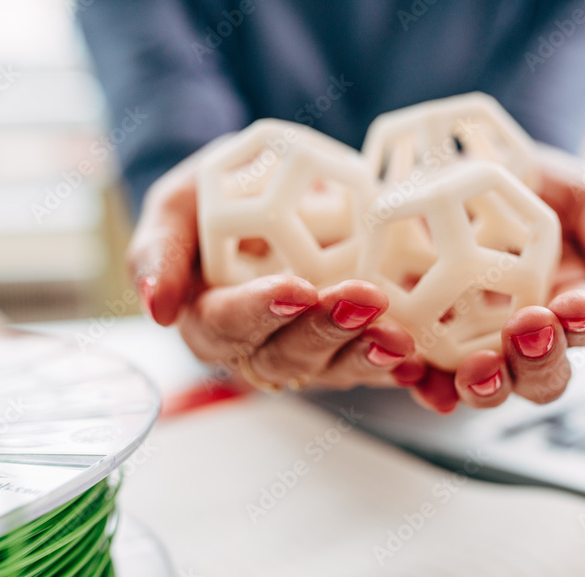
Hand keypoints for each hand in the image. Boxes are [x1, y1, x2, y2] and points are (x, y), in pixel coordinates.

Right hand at [127, 143, 425, 392]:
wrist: (267, 195)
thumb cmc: (214, 199)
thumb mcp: (176, 206)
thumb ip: (158, 251)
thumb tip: (158, 307)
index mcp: (208, 318)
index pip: (228, 324)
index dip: (262, 311)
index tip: (297, 288)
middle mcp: (256, 347)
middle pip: (285, 355)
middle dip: (326, 330)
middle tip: (364, 300)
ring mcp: (304, 353)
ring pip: (332, 369)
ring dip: (366, 356)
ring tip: (399, 337)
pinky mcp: (346, 350)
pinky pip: (373, 369)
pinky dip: (402, 373)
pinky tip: (426, 369)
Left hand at [408, 144, 584, 412]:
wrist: (453, 174)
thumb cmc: (530, 188)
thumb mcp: (578, 194)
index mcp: (571, 307)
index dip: (582, 322)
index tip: (573, 304)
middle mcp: (526, 339)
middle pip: (541, 374)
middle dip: (537, 360)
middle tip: (524, 330)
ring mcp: (474, 346)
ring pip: (488, 386)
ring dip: (485, 384)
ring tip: (475, 367)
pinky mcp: (425, 344)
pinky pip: (426, 375)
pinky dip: (424, 381)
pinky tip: (416, 372)